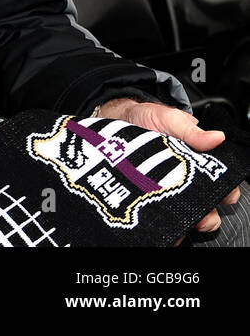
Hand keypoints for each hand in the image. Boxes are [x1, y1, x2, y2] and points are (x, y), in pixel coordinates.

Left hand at [96, 98, 240, 239]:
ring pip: (183, 214)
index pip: (220, 183)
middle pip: (206, 204)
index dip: (224, 191)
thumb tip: (216, 137)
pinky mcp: (147, 194)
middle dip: (206, 212)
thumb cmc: (146, 119)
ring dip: (183, 219)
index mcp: (198, 162)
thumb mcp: (169, 119)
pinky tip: (154, 218)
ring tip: (174, 216)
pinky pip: (157, 214)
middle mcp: (186, 179)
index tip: (222, 195)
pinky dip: (159, 220)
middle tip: (196, 211)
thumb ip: (190, 130)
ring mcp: (166, 188)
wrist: (115, 120)